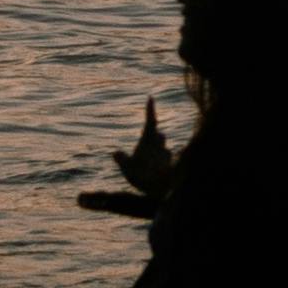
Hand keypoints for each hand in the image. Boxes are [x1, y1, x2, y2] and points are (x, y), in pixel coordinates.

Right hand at [79, 95, 177, 217]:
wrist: (161, 189)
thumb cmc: (143, 176)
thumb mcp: (127, 168)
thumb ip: (121, 160)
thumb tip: (116, 153)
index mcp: (149, 141)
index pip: (150, 121)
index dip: (150, 109)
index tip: (150, 98)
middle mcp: (160, 146)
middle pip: (160, 136)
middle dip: (155, 136)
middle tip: (151, 137)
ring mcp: (167, 156)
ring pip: (164, 150)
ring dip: (159, 152)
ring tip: (151, 161)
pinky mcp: (171, 167)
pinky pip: (167, 163)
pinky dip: (162, 166)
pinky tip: (156, 174)